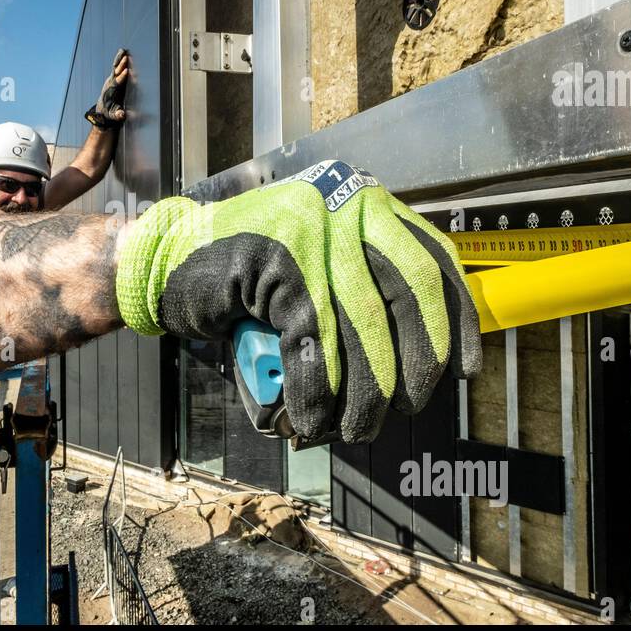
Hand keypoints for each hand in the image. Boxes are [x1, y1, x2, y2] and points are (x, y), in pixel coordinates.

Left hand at [85, 49, 129, 128]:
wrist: (102, 109)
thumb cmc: (109, 113)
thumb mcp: (114, 116)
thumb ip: (117, 114)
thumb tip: (121, 115)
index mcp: (112, 92)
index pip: (117, 84)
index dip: (121, 78)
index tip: (126, 71)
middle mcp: (110, 84)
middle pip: (115, 74)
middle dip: (120, 66)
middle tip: (126, 58)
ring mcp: (111, 80)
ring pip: (115, 68)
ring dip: (119, 60)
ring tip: (124, 51)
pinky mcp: (112, 78)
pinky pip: (116, 67)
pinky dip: (119, 60)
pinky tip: (123, 52)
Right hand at [115, 160, 480, 443]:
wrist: (167, 260)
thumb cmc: (246, 275)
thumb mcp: (315, 269)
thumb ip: (360, 293)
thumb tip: (417, 365)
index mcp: (364, 204)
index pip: (432, 260)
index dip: (458, 319)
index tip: (464, 369)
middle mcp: (345, 205)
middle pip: (409, 291)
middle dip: (418, 361)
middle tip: (406, 406)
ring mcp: (311, 228)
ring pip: (362, 324)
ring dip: (364, 391)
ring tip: (355, 427)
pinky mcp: (278, 257)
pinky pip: (312, 339)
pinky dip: (314, 389)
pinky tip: (309, 415)